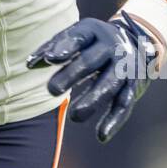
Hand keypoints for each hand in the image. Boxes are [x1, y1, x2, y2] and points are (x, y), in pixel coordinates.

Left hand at [26, 13, 159, 142]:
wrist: (137, 42)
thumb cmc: (93, 43)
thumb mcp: (76, 37)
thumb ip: (52, 49)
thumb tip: (29, 65)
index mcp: (94, 31)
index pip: (78, 37)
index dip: (64, 46)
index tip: (49, 59)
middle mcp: (112, 47)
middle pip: (91, 61)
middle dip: (72, 74)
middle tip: (51, 90)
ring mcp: (125, 67)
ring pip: (109, 84)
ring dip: (93, 100)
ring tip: (74, 116)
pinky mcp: (133, 87)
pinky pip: (123, 104)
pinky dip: (114, 120)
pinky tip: (101, 136)